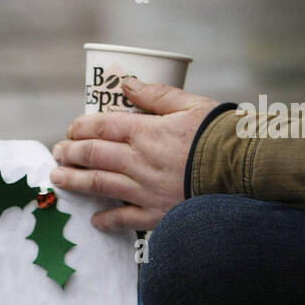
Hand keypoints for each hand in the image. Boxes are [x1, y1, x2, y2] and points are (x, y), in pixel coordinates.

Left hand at [53, 78, 218, 231]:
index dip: (80, 127)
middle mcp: (139, 161)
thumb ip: (155, 95)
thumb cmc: (221, 134)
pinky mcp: (157, 213)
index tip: (72, 129)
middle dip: (69, 153)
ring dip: (74, 181)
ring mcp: (145, 189)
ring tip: (59, 178)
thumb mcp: (190, 104)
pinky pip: (125, 219)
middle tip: (59, 152)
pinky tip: (95, 220)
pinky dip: (106, 220)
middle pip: (92, 155)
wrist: (246, 170)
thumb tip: (125, 84)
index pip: (100, 126)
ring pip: (98, 185)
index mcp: (146, 132)